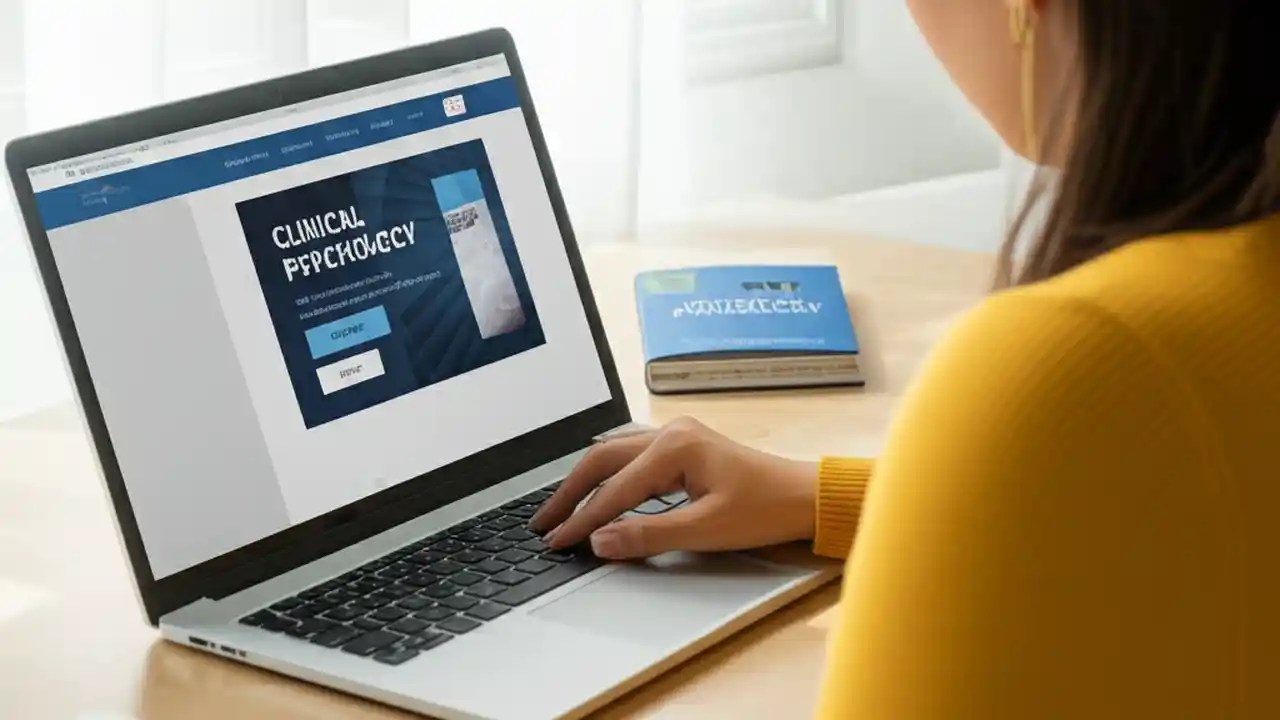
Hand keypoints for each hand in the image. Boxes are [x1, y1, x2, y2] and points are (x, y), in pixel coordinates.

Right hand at [530, 417, 817, 559]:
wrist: (805, 496)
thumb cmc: (766, 509)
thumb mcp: (706, 530)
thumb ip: (649, 535)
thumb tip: (601, 542)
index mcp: (675, 448)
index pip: (615, 490)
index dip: (584, 520)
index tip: (558, 543)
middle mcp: (670, 433)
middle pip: (602, 460)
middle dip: (571, 494)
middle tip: (544, 524)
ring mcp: (677, 436)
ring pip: (614, 454)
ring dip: (585, 482)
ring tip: (561, 510)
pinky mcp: (683, 447)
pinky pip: (631, 457)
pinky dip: (608, 476)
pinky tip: (597, 490)